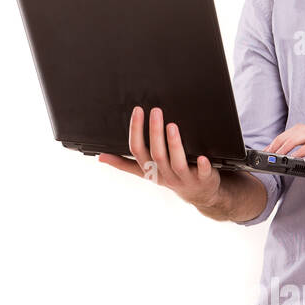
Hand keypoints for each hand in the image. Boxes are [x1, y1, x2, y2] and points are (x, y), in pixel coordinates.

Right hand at [97, 106, 221, 209]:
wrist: (199, 194)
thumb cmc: (171, 177)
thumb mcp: (146, 172)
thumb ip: (125, 164)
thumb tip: (101, 157)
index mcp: (150, 169)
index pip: (137, 150)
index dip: (136, 130)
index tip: (138, 110)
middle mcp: (165, 174)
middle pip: (156, 154)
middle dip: (155, 132)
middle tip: (156, 111)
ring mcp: (184, 178)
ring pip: (176, 162)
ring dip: (174, 144)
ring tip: (172, 125)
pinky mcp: (203, 180)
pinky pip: (202, 173)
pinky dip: (203, 166)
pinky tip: (203, 157)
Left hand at [266, 125, 304, 179]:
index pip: (300, 131)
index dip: (284, 138)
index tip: (273, 149)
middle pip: (298, 130)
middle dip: (281, 140)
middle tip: (269, 151)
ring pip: (304, 134)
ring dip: (288, 144)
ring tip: (277, 154)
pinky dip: (302, 150)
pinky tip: (294, 158)